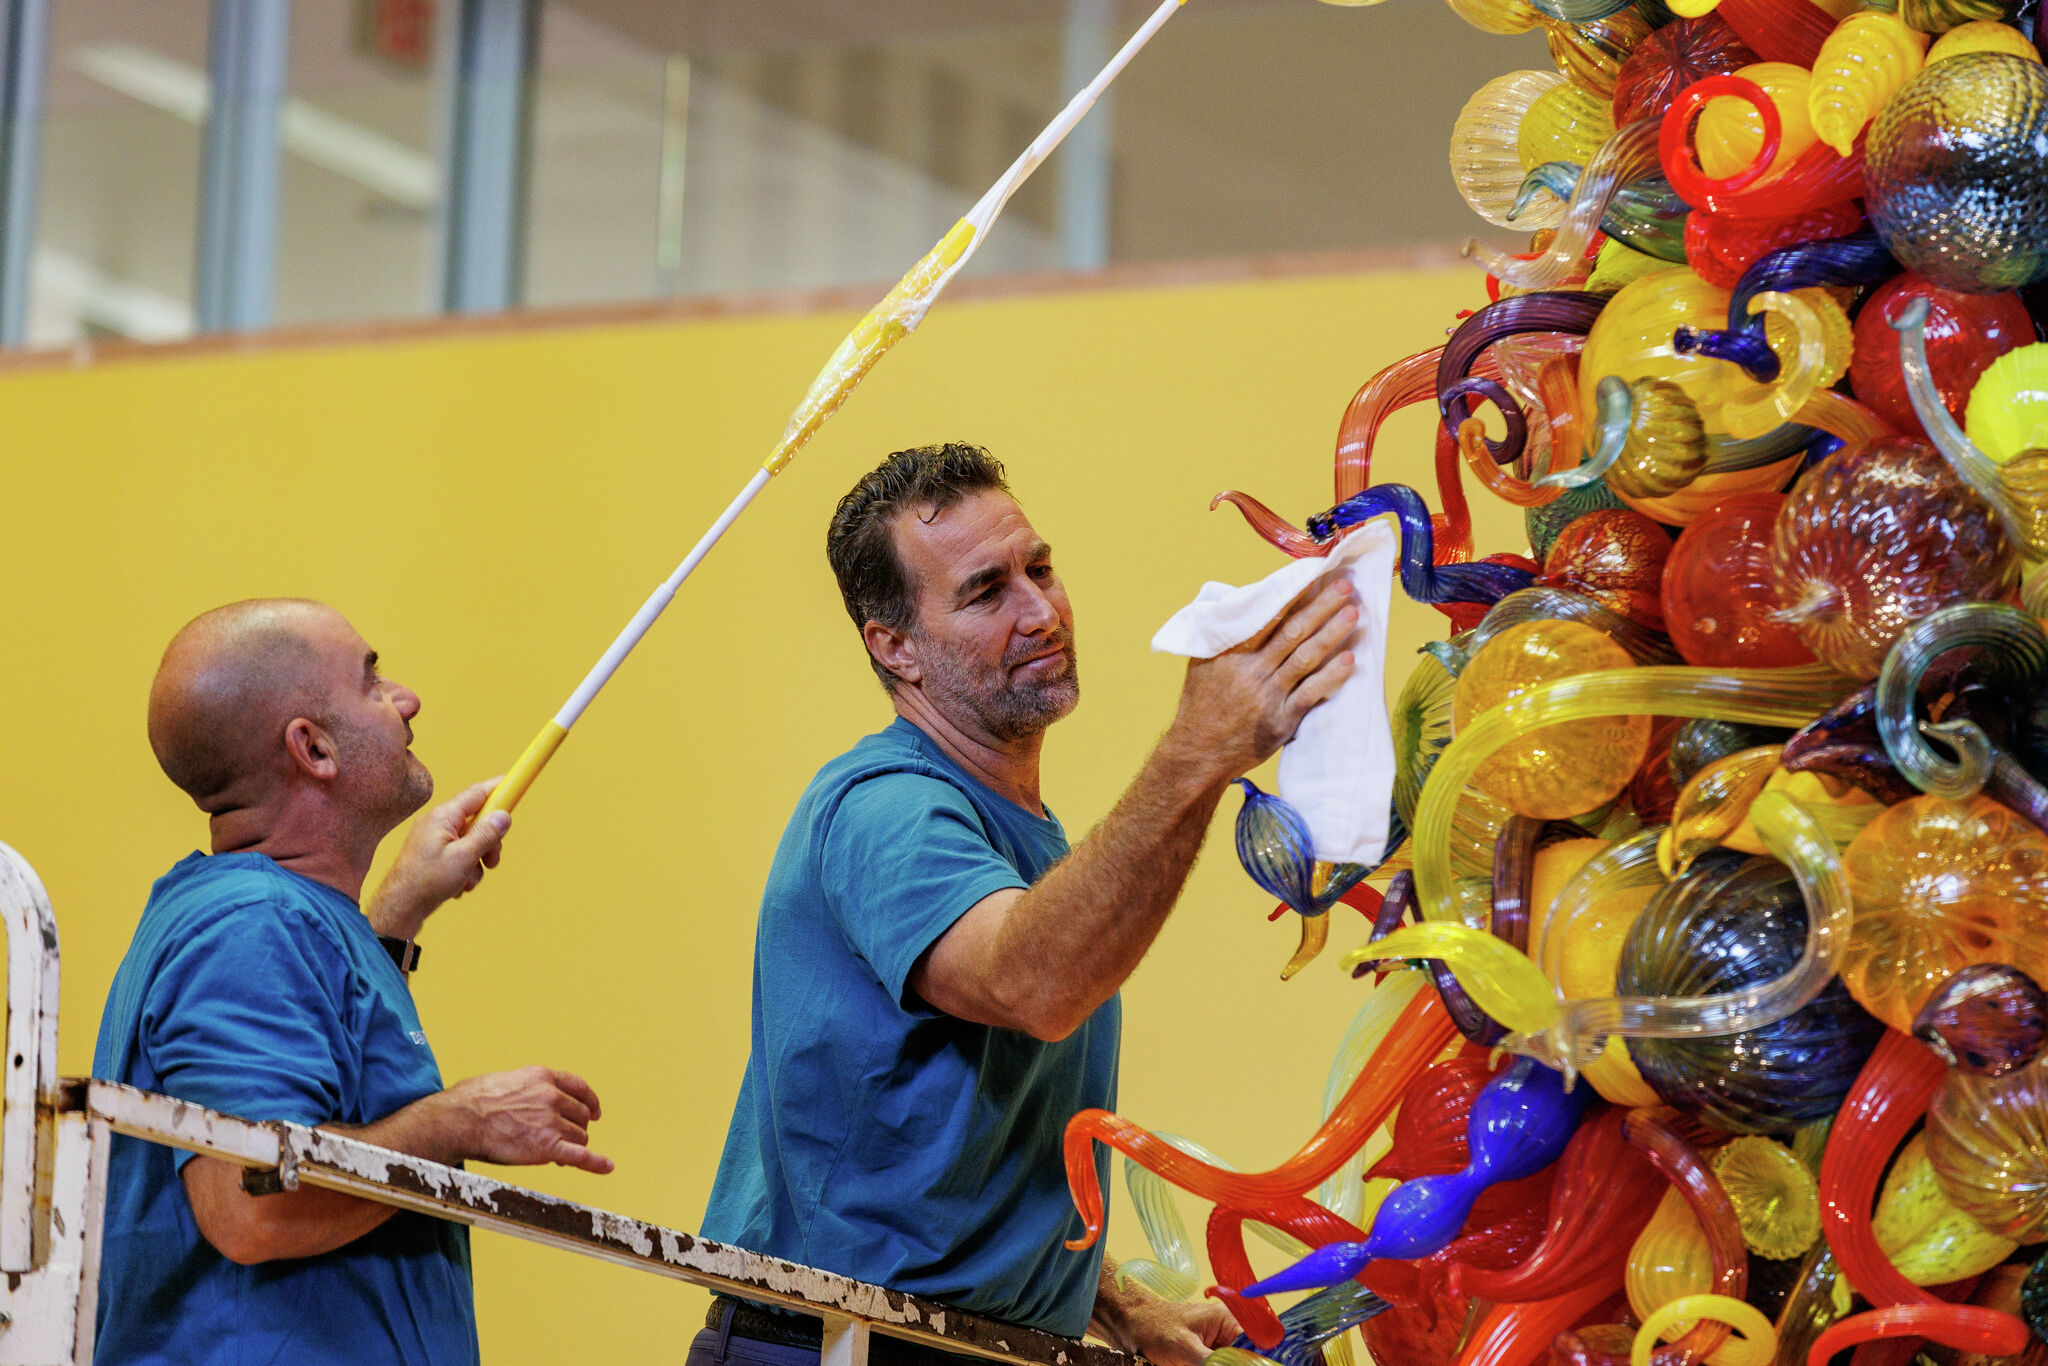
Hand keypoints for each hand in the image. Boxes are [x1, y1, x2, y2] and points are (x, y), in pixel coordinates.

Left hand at [367, 779, 510, 939]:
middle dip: (489, 842)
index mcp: (443, 816)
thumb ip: (486, 834)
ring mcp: (434, 838)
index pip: (478, 793)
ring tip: (468, 880)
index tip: (514, 787)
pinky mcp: (433, 853)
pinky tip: (457, 884)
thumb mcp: (464, 857)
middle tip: (491, 860)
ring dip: (477, 862)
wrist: (399, 907)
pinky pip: (459, 854)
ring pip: (471, 841)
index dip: (499, 789)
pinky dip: (464, 869)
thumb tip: (503, 816)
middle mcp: (438, 823)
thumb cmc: (424, 882)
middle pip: (477, 821)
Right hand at [447, 1066, 612, 1174]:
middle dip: (574, 1129)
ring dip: (571, 1146)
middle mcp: (552, 1097)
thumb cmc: (472, 1102)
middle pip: (580, 1116)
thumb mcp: (506, 1080)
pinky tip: (606, 1166)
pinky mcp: (547, 1147)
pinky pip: (580, 1156)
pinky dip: (595, 1162)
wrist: (460, 1120)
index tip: (594, 1111)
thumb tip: (525, 1098)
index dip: (589, 1101)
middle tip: (562, 1141)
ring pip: (578, 1137)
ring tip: (555, 1155)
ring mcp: (551, 1122)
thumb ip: (526, 1088)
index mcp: (543, 1078)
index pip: (578, 1087)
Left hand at [1106, 1297, 1241, 1365]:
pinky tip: (1187, 1364)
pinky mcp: (1204, 1355)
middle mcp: (1225, 1332)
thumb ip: (1214, 1362)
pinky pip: (1213, 1362)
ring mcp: (1215, 1344)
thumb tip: (1237, 1365)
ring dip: (1215, 1364)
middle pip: (1240, 1357)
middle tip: (1199, 1363)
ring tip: (1186, 1362)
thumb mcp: (1186, 1349)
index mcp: (1227, 1320)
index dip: (1252, 1360)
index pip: (1252, 1347)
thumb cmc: (1155, 1329)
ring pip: (1226, 1361)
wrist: (1131, 1327)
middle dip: (1232, 1362)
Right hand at [1167, 574, 1357, 784]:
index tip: (1313, 575)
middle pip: (1292, 631)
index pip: (1267, 616)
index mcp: (1231, 652)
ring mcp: (1268, 695)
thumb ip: (1223, 635)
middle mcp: (1251, 670)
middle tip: (1345, 586)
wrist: (1197, 752)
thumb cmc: (1201, 704)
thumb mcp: (1201, 663)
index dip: (1292, 594)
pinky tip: (1350, 659)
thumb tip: (1245, 604)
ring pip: (1305, 658)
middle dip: (1321, 606)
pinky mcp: (1282, 720)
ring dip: (1331, 633)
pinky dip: (1331, 676)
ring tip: (1353, 613)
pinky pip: (1311, 693)